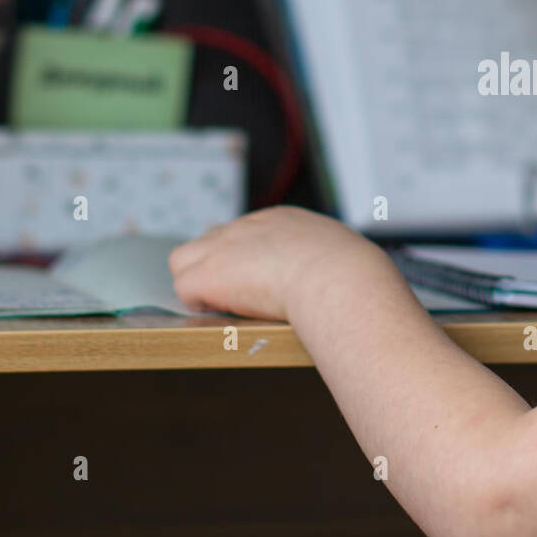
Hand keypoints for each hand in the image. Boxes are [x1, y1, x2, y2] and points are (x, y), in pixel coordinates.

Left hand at [169, 206, 377, 321]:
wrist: (337, 277)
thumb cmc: (352, 275)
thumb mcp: (344, 256)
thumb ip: (333, 262)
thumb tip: (351, 278)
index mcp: (282, 221)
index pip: (246, 234)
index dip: (247, 261)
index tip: (261, 281)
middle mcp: (247, 227)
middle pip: (209, 241)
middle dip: (218, 268)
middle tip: (239, 297)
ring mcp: (222, 247)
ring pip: (184, 261)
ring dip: (201, 284)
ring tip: (227, 308)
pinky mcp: (206, 273)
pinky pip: (185, 290)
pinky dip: (200, 305)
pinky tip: (225, 315)